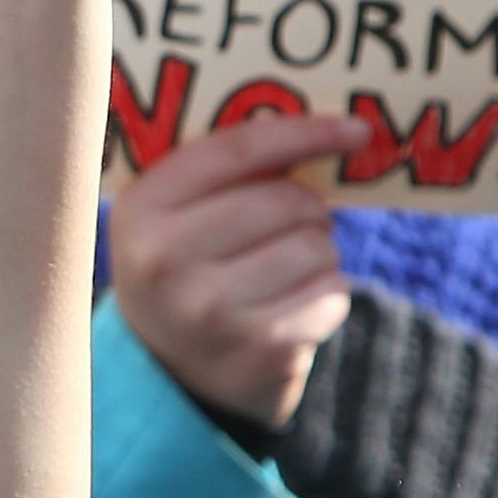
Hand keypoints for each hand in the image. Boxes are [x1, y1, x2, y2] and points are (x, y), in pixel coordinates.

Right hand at [107, 106, 363, 425]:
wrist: (168, 371)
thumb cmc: (186, 266)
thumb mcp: (171, 215)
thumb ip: (220, 168)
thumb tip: (320, 126)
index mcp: (141, 211)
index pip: (238, 150)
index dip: (305, 133)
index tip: (356, 129)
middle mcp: (165, 262)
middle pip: (285, 200)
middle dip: (307, 206)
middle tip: (294, 223)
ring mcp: (210, 311)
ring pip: (316, 246)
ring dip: (318, 251)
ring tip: (285, 268)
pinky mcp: (259, 350)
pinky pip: (330, 293)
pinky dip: (326, 293)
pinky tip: (292, 305)